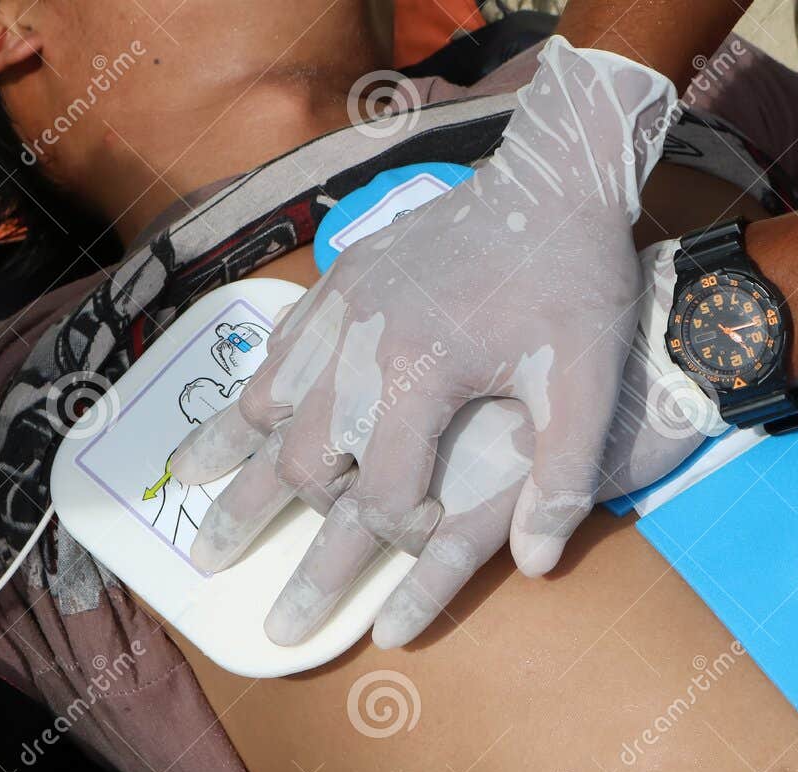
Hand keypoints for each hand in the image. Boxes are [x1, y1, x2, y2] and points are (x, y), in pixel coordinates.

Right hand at [182, 36, 675, 592]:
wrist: (553, 180)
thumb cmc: (578, 288)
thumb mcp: (588, 389)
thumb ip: (563, 481)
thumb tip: (537, 564)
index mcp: (418, 374)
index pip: (380, 495)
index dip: (403, 532)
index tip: (432, 532)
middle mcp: (360, 340)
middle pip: (301, 459)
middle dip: (303, 511)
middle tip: (303, 541)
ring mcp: (342, 304)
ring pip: (266, 401)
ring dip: (253, 455)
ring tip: (210, 499)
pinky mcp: (340, 279)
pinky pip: (280, 349)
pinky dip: (266, 392)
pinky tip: (259, 418)